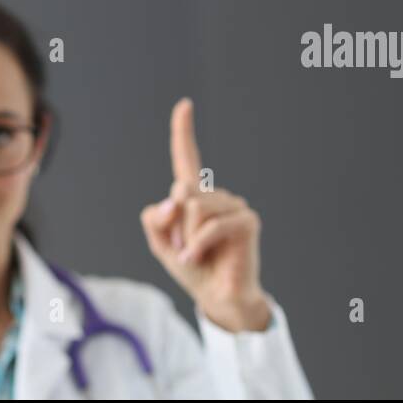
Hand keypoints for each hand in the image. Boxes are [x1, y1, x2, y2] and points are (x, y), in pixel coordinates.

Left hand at [140, 98, 270, 331]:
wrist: (217, 297)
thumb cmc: (193, 268)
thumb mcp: (161, 244)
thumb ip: (155, 220)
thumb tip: (175, 200)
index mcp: (194, 198)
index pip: (187, 160)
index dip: (183, 133)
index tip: (184, 105)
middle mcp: (216, 196)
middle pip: (180, 194)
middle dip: (173, 226)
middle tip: (184, 249)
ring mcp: (234, 206)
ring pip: (193, 209)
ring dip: (186, 238)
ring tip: (195, 255)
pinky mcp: (247, 221)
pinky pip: (210, 225)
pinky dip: (197, 245)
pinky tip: (197, 259)